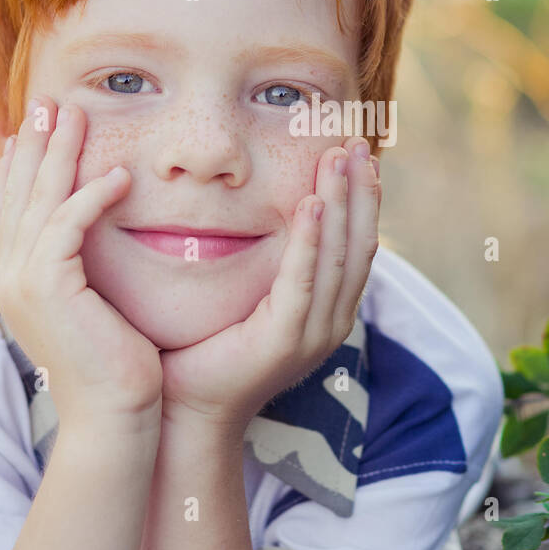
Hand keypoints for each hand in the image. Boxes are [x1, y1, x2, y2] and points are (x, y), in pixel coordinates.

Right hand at [0, 94, 162, 425]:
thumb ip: (86, 264)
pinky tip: (118, 176)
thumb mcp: (96, 301)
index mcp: (19, 278)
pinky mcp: (49, 289)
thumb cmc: (118, 361)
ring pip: (39, 201)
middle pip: (16, 193)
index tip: (35, 125)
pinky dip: (91, 197)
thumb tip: (100, 232)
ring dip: (59, 154)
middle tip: (49, 101)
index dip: (21, 163)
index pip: (13, 206)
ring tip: (78, 114)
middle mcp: (11, 277)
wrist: (117, 413)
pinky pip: (66, 226)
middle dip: (33, 144)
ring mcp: (23, 283)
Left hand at [157, 135, 381, 430]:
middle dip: (359, 189)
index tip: (359, 152)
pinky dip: (310, 240)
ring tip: (338, 157)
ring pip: (337, 256)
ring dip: (340, 201)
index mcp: (328, 309)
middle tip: (357, 141)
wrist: (186, 408)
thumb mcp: (249, 293)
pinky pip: (302, 280)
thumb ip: (267, 258)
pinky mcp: (285, 340)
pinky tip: (311, 204)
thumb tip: (263, 204)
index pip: (357, 243)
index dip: (362, 197)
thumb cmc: (207, 347)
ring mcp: (313, 334)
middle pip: (359, 243)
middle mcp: (331, 321)